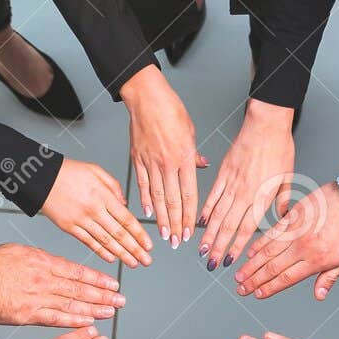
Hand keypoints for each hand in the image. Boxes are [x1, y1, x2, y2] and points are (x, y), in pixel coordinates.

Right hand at [0, 243, 122, 326]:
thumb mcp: (19, 252)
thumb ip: (40, 260)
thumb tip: (53, 263)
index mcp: (43, 262)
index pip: (78, 271)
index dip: (98, 279)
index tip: (113, 284)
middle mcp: (45, 279)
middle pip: (80, 288)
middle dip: (103, 295)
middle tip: (121, 301)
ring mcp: (38, 297)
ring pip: (72, 303)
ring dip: (94, 309)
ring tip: (112, 312)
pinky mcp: (28, 314)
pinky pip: (56, 318)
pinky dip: (74, 321)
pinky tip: (89, 323)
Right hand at [40, 157, 151, 267]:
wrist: (40, 177)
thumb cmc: (68, 171)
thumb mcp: (96, 170)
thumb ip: (114, 186)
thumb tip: (125, 204)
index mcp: (103, 195)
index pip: (127, 219)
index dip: (140, 234)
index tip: (149, 245)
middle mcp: (94, 210)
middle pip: (119, 234)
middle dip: (135, 249)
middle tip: (146, 260)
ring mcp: (81, 220)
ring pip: (106, 241)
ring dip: (122, 254)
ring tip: (133, 263)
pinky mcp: (69, 227)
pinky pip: (89, 242)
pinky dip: (101, 252)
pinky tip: (112, 258)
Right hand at [121, 66, 206, 246]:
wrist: (146, 97)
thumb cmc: (170, 109)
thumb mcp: (191, 131)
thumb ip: (195, 154)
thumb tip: (202, 165)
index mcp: (184, 158)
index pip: (189, 194)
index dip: (190, 216)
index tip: (190, 232)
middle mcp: (167, 164)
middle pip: (173, 201)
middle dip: (175, 225)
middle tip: (176, 242)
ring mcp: (150, 163)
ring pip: (157, 198)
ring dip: (161, 219)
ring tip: (163, 235)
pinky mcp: (137, 159)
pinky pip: (142, 185)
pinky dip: (145, 200)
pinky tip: (148, 213)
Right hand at [198, 99, 295, 270]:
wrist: (266, 123)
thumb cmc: (279, 147)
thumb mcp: (288, 177)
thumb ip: (283, 201)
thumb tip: (284, 219)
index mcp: (261, 196)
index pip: (246, 228)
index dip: (236, 247)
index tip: (230, 260)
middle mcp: (244, 193)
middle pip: (228, 226)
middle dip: (218, 247)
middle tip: (211, 262)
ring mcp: (231, 183)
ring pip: (217, 214)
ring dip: (209, 234)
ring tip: (202, 249)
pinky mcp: (223, 172)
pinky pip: (212, 195)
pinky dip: (205, 210)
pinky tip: (200, 222)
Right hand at [234, 181, 338, 300]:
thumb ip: (330, 277)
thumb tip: (319, 295)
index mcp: (316, 260)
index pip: (287, 278)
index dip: (270, 288)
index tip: (257, 295)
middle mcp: (302, 247)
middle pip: (272, 267)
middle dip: (254, 280)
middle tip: (241, 289)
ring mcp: (295, 231)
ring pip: (267, 251)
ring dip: (251, 265)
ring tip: (239, 274)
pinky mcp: (293, 216)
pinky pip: (272, 232)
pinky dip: (259, 243)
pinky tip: (250, 251)